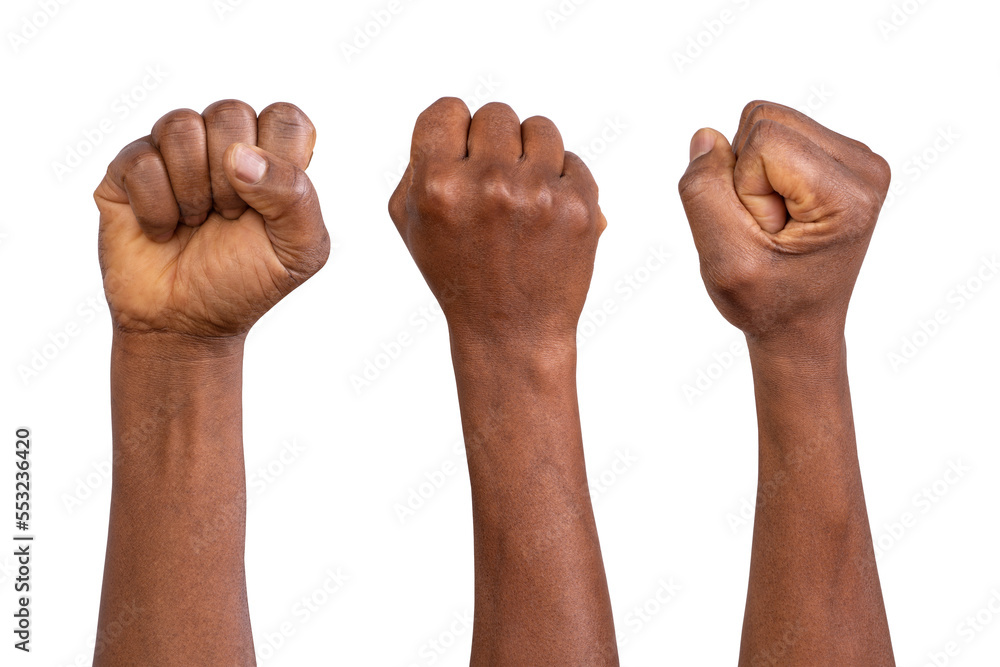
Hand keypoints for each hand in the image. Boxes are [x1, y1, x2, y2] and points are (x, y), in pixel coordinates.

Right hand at [95, 99, 329, 337]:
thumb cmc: (247, 282)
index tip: (268, 205)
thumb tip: (240, 156)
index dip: (278, 158)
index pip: (285, 117)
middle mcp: (224, 145)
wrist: (187, 323)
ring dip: (193, 190)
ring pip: (181, 125)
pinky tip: (164, 231)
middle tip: (230, 218)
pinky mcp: (128, 170)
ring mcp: (174, 154)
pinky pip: (141, 159)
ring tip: (196, 223)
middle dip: (232, 179)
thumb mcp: (299, 251)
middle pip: (231, 112)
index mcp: (273, 158)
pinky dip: (157, 208)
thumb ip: (296, 197)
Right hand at [389, 98, 606, 348]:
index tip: (462, 155)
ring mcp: (537, 193)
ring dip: (532, 153)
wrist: (511, 332)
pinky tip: (546, 215)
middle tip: (493, 182)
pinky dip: (561, 181)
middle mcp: (487, 183)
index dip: (454, 130)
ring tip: (522, 192)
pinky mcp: (578, 206)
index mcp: (437, 185)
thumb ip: (418, 163)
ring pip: (540, 127)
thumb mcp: (411, 224)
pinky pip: (572, 159)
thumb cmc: (457, 274)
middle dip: (494, 143)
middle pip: (496, 113)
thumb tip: (452, 120)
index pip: (447, 109)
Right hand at [678, 101, 889, 347]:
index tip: (764, 233)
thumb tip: (707, 136)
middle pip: (766, 118)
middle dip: (746, 173)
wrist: (800, 325)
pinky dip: (763, 170)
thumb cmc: (766, 302)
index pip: (763, 138)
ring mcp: (858, 158)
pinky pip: (776, 132)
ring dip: (753, 172)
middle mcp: (865, 166)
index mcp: (848, 193)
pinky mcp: (842, 157)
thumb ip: (704, 192)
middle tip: (766, 228)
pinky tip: (781, 212)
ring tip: (773, 222)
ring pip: (768, 121)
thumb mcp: (724, 259)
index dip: (742, 186)